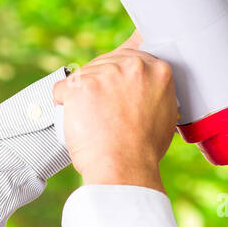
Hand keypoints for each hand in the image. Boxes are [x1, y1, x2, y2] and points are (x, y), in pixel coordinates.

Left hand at [53, 38, 176, 190]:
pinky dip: (62, 104)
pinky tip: (74, 120)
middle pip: (106, 62)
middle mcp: (133, 66)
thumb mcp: (166, 114)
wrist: (125, 168)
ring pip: (83, 74)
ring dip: (81, 94)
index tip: (115, 90)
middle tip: (102, 109)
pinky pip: (61, 89)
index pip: (131, 58)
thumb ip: (156, 91)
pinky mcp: (80, 86)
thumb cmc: (144, 149)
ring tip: (91, 120)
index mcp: (158, 70)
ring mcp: (106, 74)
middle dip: (99, 81)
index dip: (120, 75)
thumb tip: (147, 87)